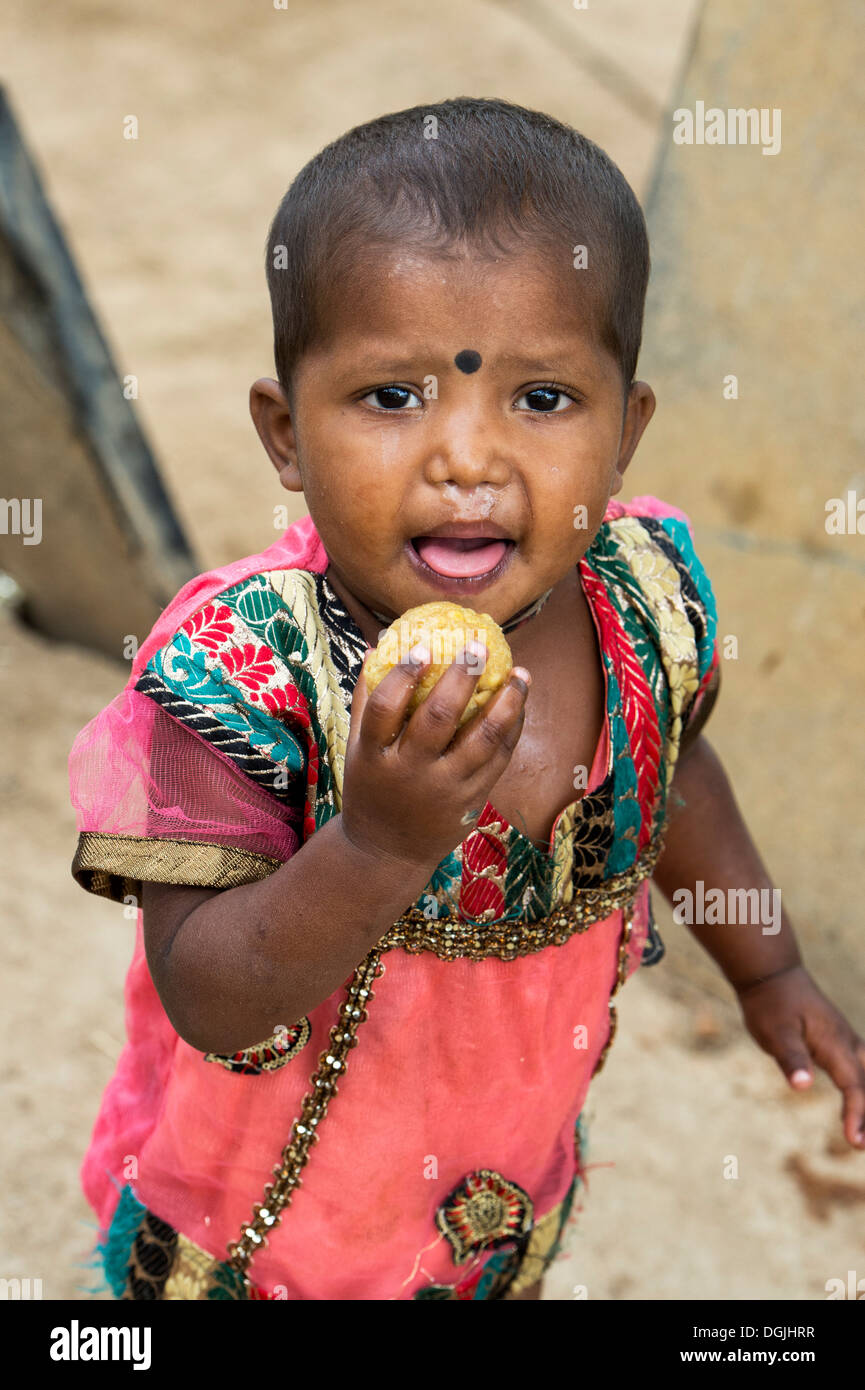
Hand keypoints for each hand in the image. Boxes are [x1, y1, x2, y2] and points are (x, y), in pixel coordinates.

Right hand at [340, 639, 530, 871]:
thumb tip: (380, 644)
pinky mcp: (472, 801)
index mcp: (374, 756)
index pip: (385, 709)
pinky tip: (519, 704)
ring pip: (483, 739)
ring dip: (506, 702)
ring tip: (521, 674)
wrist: (387, 851)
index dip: (402, 675)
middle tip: (479, 646)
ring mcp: (444, 789)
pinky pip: (499, 758)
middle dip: (461, 678)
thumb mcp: (358, 748)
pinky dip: (513, 728)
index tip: (423, 647)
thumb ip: (368, 699)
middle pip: (437, 718)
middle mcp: (410, 772)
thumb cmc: (373, 787)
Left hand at [736, 964, 864, 1147]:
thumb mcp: (775, 1032)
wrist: (772, 974)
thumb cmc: (771, 1004)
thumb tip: (802, 1085)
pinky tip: (860, 1104)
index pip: (853, 1086)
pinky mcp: (838, 1041)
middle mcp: (847, 1043)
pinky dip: (864, 1088)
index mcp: (835, 1044)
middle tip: (864, 1147)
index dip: (857, 1114)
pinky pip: (861, 1069)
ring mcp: (845, 1040)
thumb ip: (790, 1058)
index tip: (856, 1142)